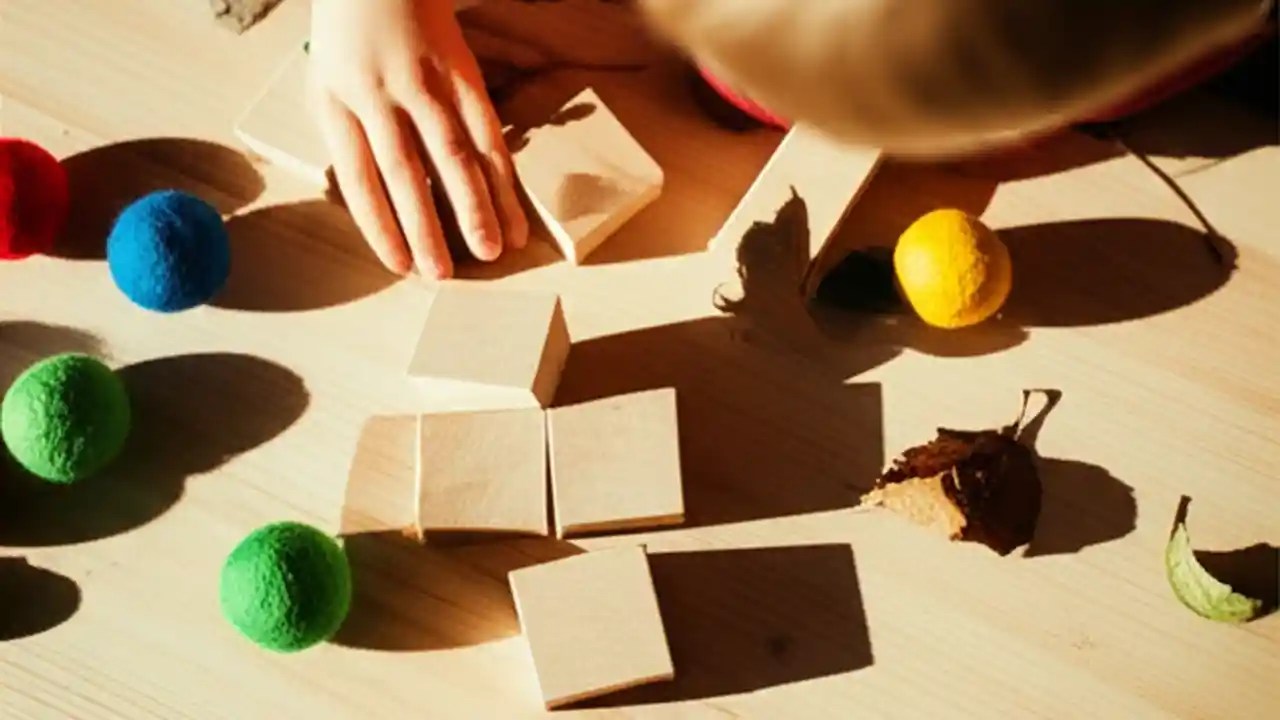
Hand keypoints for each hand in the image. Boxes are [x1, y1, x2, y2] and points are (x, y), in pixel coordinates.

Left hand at [308, 0, 527, 277]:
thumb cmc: (348, 40)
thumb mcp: (326, 85)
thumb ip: (349, 140)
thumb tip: (381, 209)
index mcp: (338, 101)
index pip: (360, 175)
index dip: (381, 224)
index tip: (402, 265)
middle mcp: (381, 94)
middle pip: (406, 170)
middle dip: (426, 226)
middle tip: (444, 273)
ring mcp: (426, 84)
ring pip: (455, 152)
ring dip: (477, 205)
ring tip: (496, 248)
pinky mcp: (464, 75)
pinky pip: (486, 132)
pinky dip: (502, 175)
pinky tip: (514, 209)